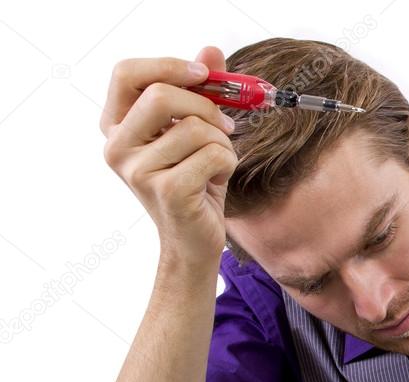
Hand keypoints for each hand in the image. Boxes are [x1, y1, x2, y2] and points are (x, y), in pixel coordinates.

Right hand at [100, 46, 237, 266]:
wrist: (193, 239)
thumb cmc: (194, 182)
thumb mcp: (195, 131)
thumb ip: (199, 91)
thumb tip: (212, 51)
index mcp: (116, 126)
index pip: (127, 73)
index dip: (169, 66)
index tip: (203, 74)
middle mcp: (117, 147)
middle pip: (162, 94)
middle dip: (206, 105)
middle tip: (224, 125)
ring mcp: (138, 171)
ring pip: (197, 128)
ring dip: (223, 142)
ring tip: (215, 164)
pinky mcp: (167, 190)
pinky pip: (215, 154)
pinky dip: (228, 163)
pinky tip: (214, 181)